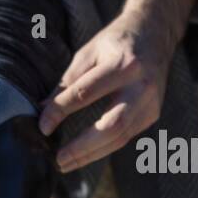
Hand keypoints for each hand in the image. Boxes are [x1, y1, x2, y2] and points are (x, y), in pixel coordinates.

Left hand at [38, 0, 197, 171]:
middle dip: (83, 147)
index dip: (61, 111)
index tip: (43, 126)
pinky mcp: (153, 113)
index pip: (86, 93)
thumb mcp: (87, 53)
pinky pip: (126, 136)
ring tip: (66, 163)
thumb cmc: (116, 42)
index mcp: (123, 64)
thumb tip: (43, 111)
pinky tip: (86, 153)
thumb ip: (67, 82)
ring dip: (92, 154)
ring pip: (120, 137)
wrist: (155, 34)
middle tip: (58, 159)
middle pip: (112, 125)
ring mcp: (151, 102)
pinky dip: (104, 147)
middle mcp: (141, 85)